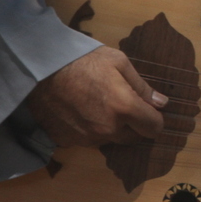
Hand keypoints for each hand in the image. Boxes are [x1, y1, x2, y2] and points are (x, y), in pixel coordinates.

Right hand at [26, 45, 167, 146]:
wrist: (39, 69)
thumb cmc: (82, 59)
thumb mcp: (118, 62)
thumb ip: (141, 86)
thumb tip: (162, 103)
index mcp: (124, 108)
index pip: (153, 128)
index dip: (155, 119)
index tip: (151, 111)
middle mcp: (108, 129)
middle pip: (133, 138)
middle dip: (134, 125)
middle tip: (123, 104)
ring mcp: (86, 138)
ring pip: (110, 139)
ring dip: (111, 128)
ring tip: (98, 104)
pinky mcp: (68, 142)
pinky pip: (87, 140)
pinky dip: (89, 130)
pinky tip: (80, 111)